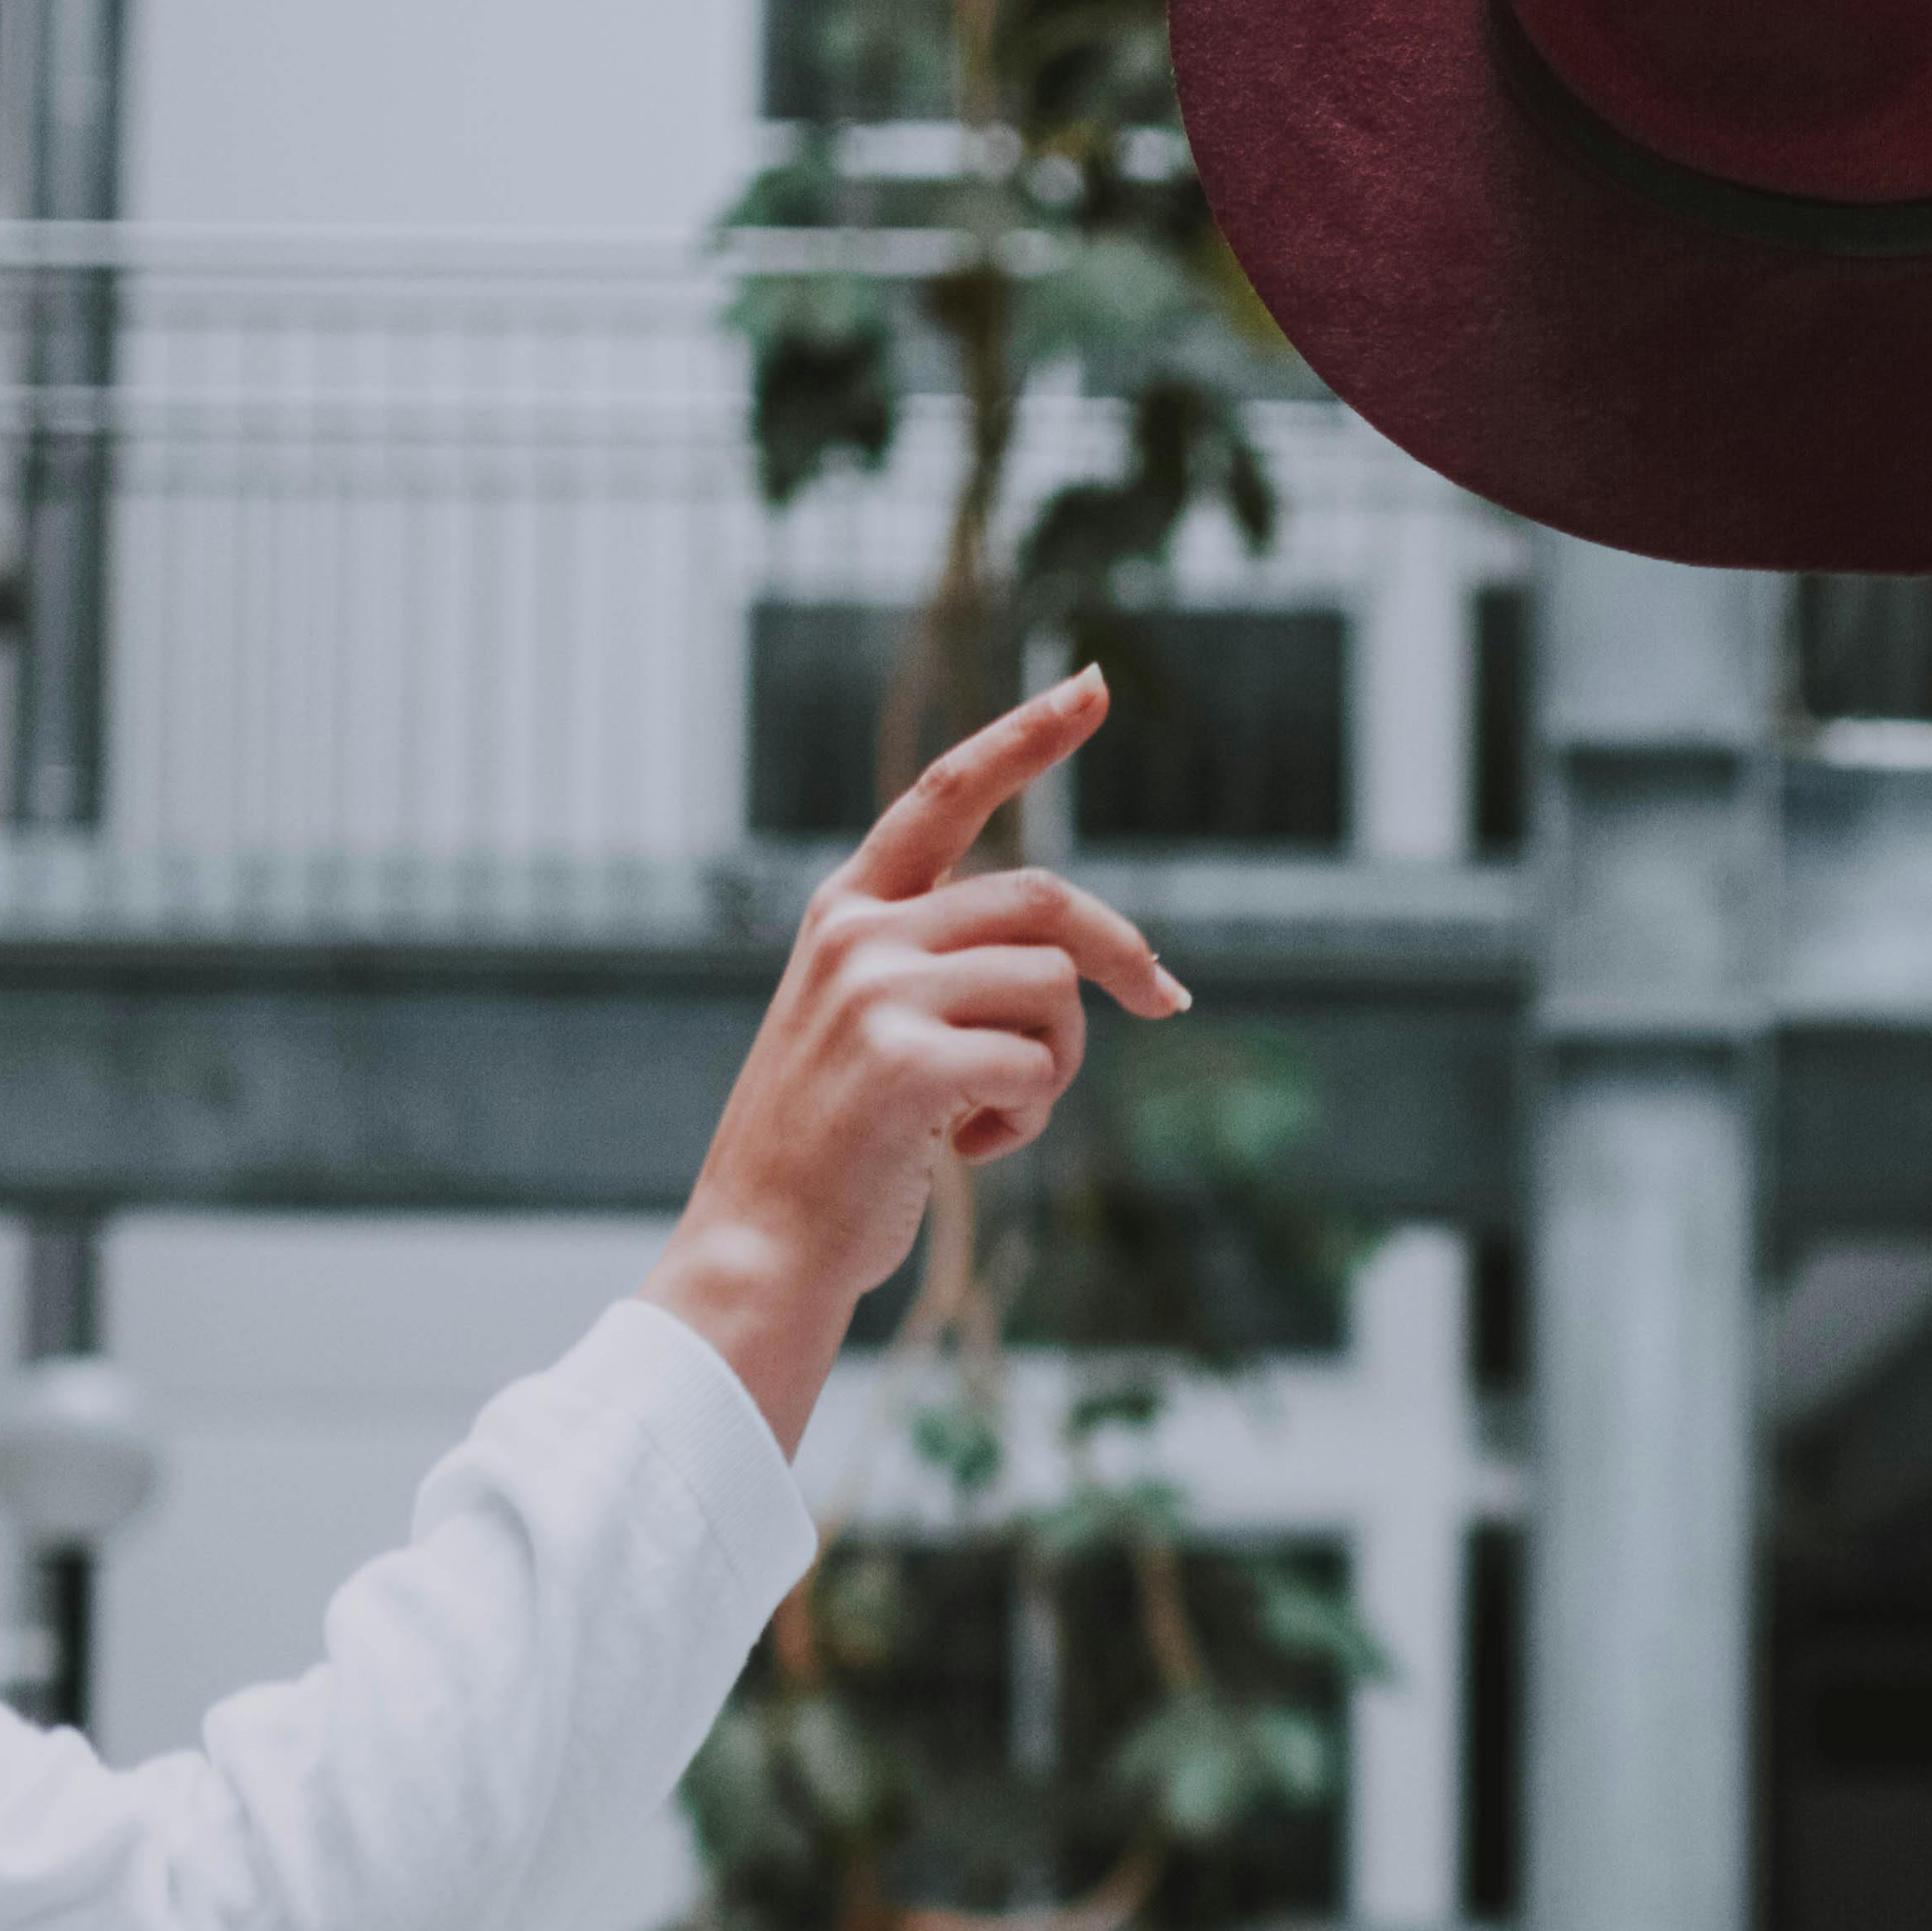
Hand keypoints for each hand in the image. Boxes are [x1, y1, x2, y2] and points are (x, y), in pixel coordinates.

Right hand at [641, 669, 1187, 1453]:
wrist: (763, 1246)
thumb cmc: (838, 1149)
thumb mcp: (875, 1026)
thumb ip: (949, 969)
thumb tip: (1092, 963)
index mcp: (849, 910)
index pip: (945, 793)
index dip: (1025, 737)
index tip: (1090, 684)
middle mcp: (860, 931)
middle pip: (1044, 899)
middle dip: (1122, 953)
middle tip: (1169, 1001)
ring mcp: (877, 989)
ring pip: (1053, 988)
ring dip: (1060, 1064)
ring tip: (996, 1115)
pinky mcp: (902, 1057)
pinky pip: (1038, 1064)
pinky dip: (1029, 1116)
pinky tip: (966, 1150)